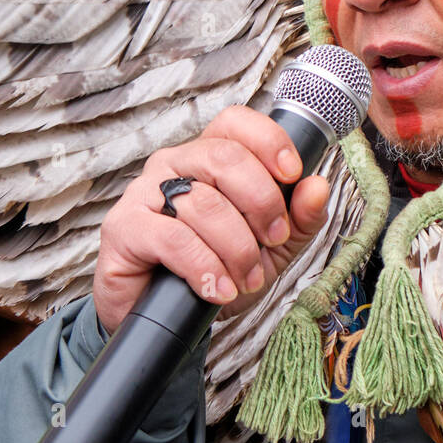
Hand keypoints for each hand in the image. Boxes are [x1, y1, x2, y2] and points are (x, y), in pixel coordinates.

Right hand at [93, 106, 330, 334]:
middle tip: (275, 239)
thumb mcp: (271, 249)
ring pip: (203, 202)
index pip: (234, 122)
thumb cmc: (216, 272)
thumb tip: (318, 186)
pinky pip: (174, 238)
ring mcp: (145, 192)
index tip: (292, 174)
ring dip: (236, 248)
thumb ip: (298, 218)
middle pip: (223, 157)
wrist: (164, 320)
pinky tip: (218, 289)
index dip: (268, 140)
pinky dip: (206, 267)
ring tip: (246, 279)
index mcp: (208, 156)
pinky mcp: (124, 227)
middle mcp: (174, 164)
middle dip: (261, 201)